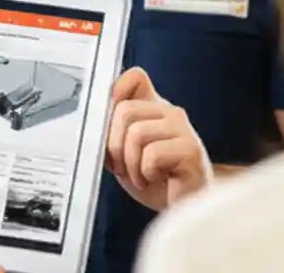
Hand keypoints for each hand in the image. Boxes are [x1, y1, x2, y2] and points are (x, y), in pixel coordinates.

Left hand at [105, 67, 212, 210]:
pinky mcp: (191, 149)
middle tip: (123, 166)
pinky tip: (156, 179)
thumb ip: (111, 132)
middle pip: (125, 110)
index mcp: (153, 108)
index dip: (115, 93)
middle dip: (115, 145)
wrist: (179, 207)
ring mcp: (182, 129)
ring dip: (131, 164)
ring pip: (137, 133)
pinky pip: (153, 154)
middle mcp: (169, 112)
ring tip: (142, 175)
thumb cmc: (153, 180)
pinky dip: (146, 173)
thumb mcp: (123, 153)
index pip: (135, 77)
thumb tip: (93, 121)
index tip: (108, 122)